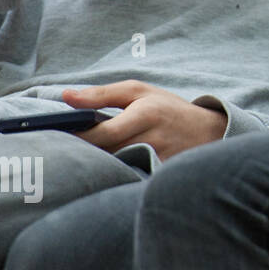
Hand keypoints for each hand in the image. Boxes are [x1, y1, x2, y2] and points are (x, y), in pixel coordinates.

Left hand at [62, 81, 227, 160]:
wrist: (209, 132)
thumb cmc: (167, 109)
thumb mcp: (139, 92)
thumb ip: (101, 94)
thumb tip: (65, 97)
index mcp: (145, 114)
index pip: (104, 133)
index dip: (79, 138)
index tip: (59, 137)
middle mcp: (153, 139)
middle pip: (106, 154)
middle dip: (83, 154)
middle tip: (61, 152)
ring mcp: (158, 160)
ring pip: (115, 169)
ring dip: (97, 166)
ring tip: (81, 161)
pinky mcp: (159, 175)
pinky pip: (128, 178)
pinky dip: (114, 176)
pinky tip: (104, 173)